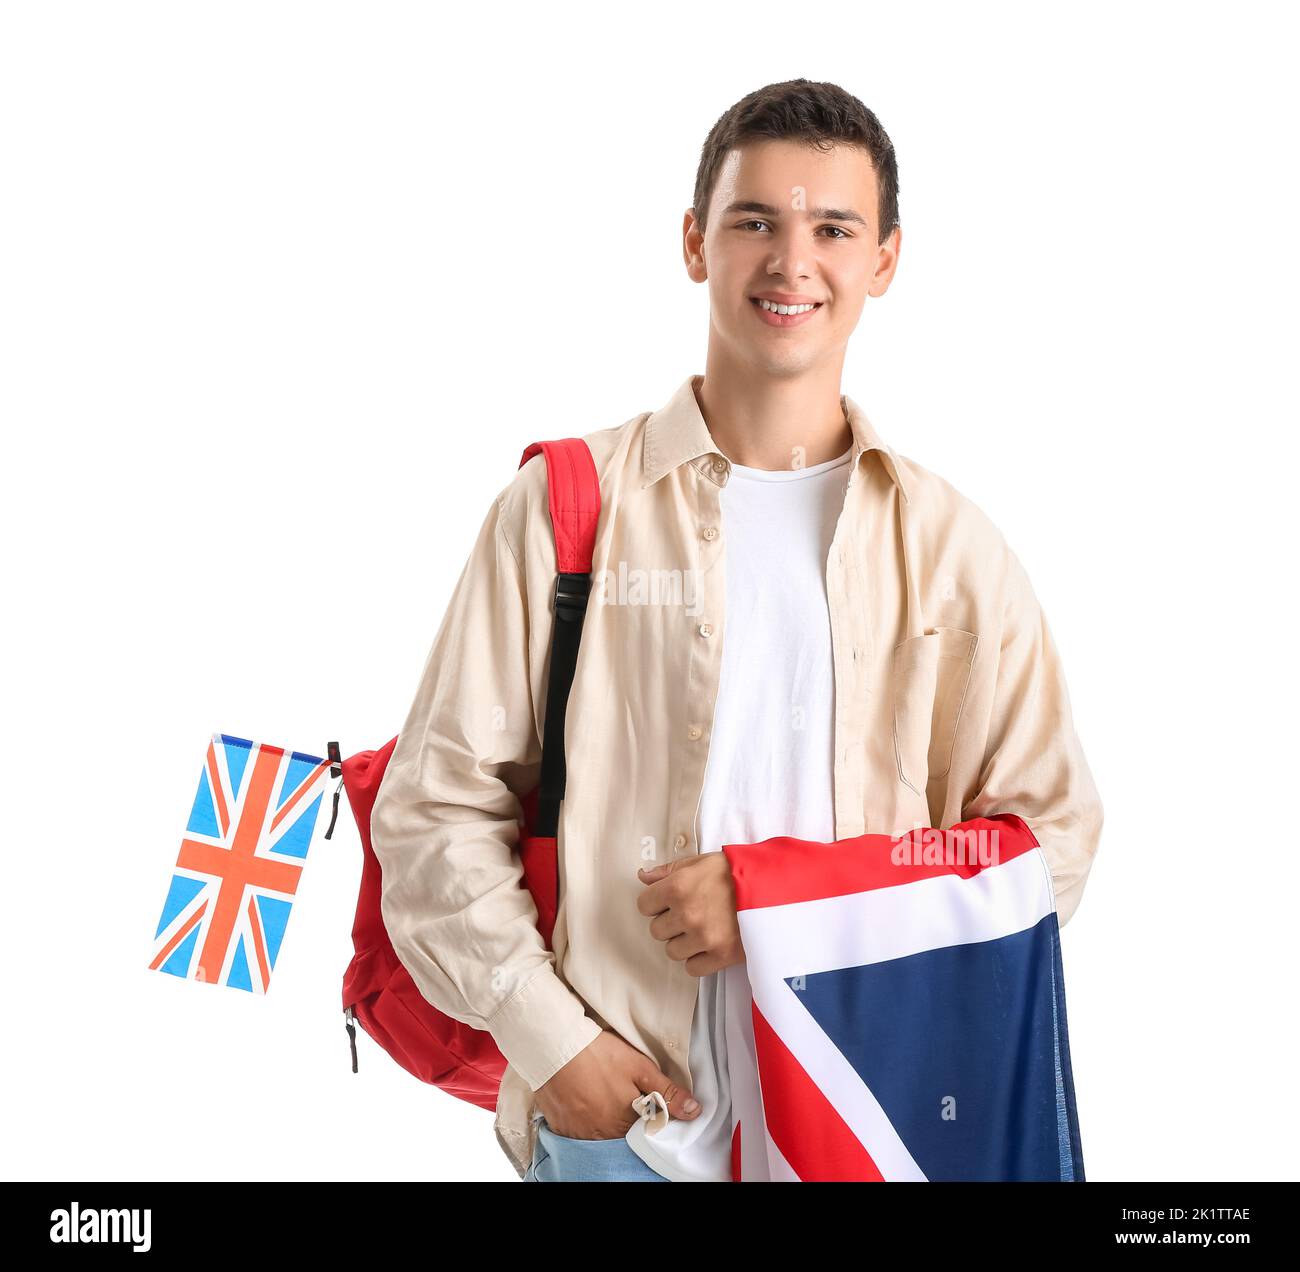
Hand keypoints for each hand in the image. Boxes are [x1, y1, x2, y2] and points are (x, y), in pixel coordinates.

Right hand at [534, 1029, 700, 1139]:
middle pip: (623, 1135)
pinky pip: (579, 1135)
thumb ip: (667, 1093)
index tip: (646, 1104)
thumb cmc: (599, 1054)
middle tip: (622, 1096)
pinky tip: (585, 1104)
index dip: (649, 1118)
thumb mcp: (640, 1067)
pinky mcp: (561, 1128)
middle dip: (627, 1121)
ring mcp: (581, 1134)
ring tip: (603, 1098)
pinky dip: (585, 1124)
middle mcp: (604, 1135)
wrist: (554, 1045)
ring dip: (606, 1123)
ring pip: (602, 1136)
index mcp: (626, 1122)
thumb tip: (695, 1111)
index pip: (646, 1132)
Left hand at [636, 851, 745, 975]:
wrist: (774, 889)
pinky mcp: (720, 956)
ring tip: (703, 928)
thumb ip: (669, 870)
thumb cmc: (737, 871)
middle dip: (671, 923)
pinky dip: (699, 959)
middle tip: (692, 913)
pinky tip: (711, 944)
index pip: (644, 905)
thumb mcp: (702, 861)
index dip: (656, 903)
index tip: (669, 901)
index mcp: (678, 887)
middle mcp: (686, 913)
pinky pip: (692, 967)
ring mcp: (703, 937)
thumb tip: (642, 876)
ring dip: (684, 942)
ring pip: (672, 951)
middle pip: (657, 930)